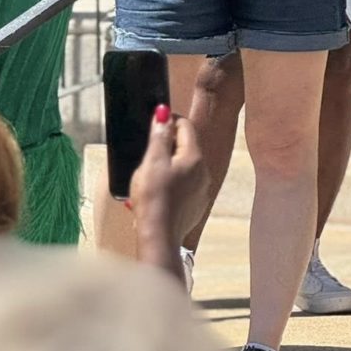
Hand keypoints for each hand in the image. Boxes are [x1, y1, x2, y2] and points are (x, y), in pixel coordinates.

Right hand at [129, 106, 209, 281]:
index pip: (185, 125)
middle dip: (167, 145)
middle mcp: (203, 171)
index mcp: (194, 157)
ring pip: (185, 166)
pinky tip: (157, 192)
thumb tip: (163, 113)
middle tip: (147, 154)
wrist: (159, 237)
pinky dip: (172, 183)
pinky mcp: (195, 205)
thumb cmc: (153, 199)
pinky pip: (184, 185)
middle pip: (186, 146)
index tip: (153, 125)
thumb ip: (159, 135)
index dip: (168, 121)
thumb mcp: (152, 161)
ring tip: (149, 175)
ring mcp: (201, 190)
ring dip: (169, 164)